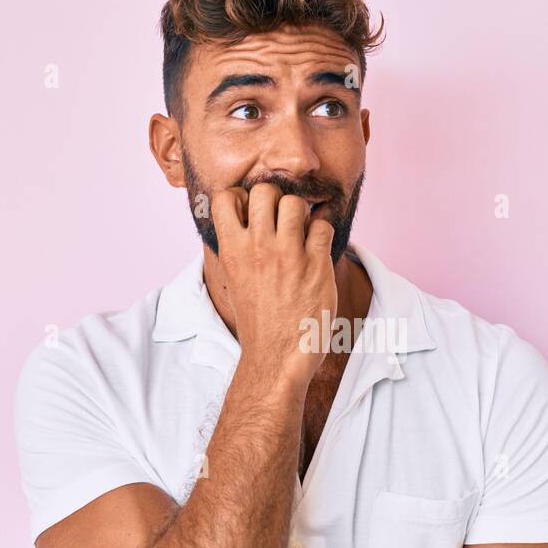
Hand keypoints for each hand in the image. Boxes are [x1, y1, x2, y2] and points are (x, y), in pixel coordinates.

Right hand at [211, 182, 337, 388]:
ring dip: (301, 213)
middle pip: (264, 190)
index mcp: (231, 251)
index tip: (251, 213)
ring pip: (295, 202)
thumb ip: (237, 248)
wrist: (275, 358)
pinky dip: (323, 230)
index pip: (224, 197)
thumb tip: (243, 218)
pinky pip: (323, 225)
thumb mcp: (235, 280)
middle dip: (275, 199)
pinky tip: (318, 246)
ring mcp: (288, 256)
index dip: (240, 197)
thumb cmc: (257, 320)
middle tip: (282, 220)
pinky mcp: (317, 266)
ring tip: (302, 232)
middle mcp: (258, 248)